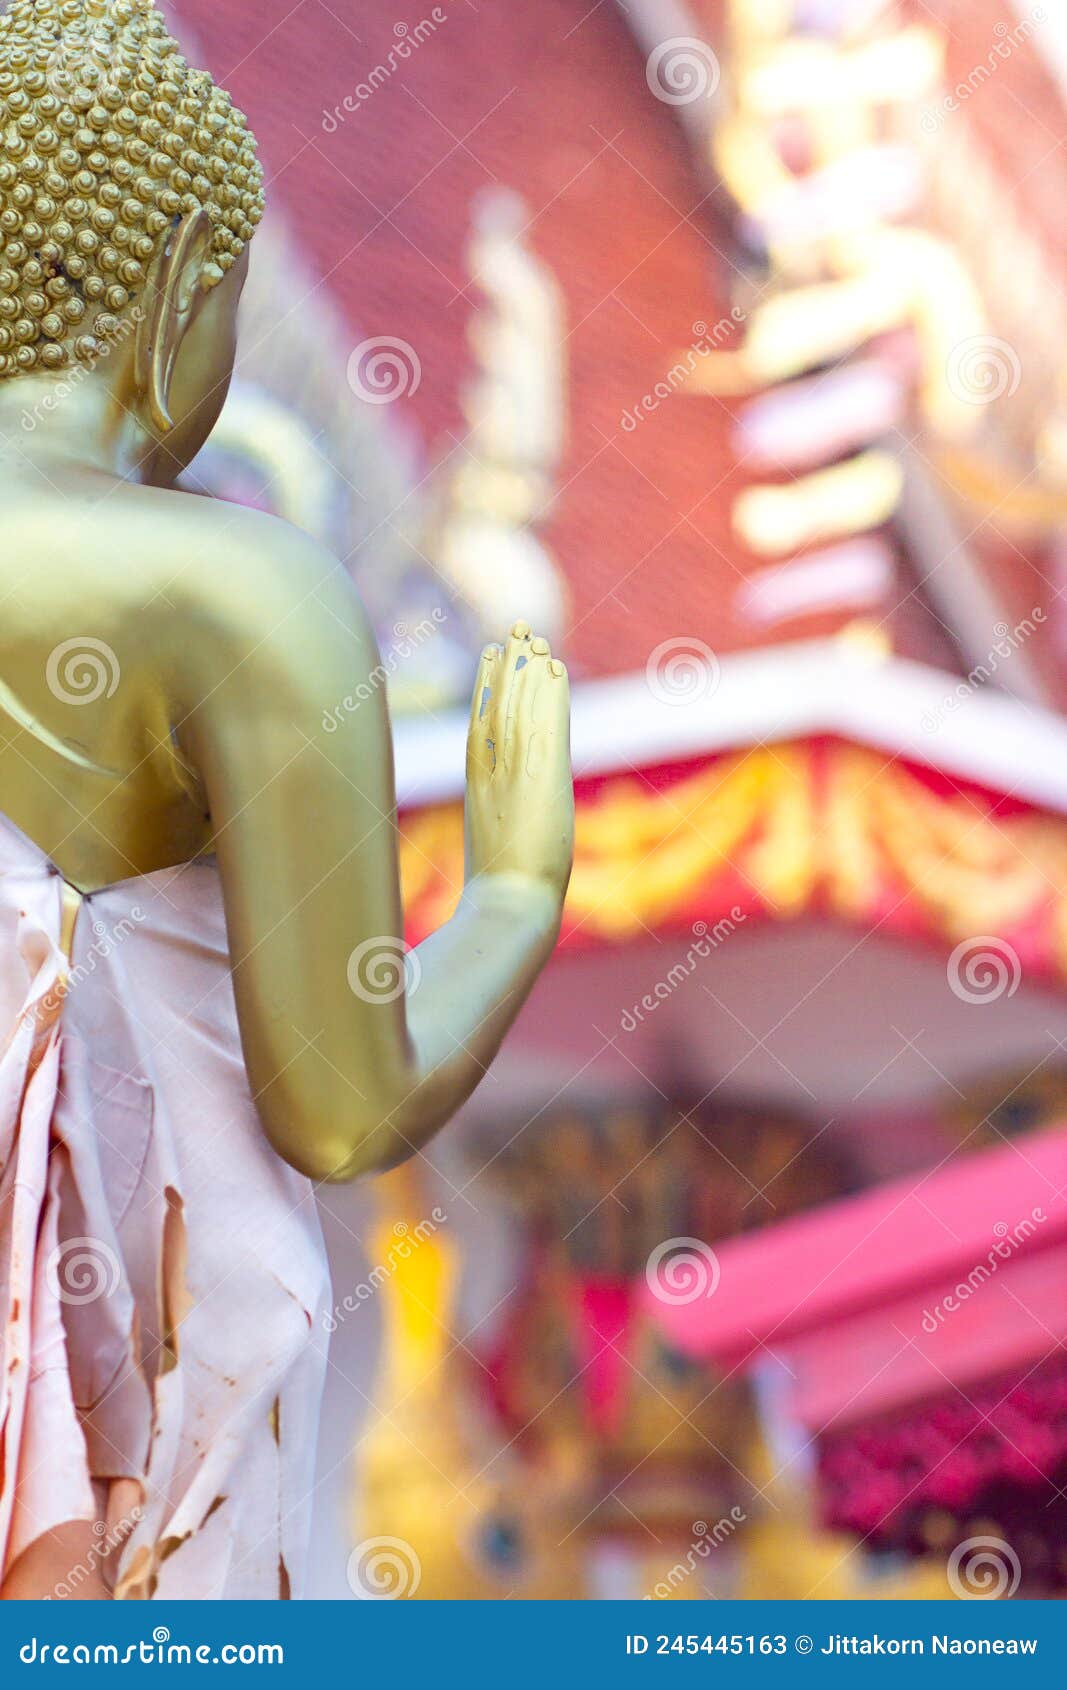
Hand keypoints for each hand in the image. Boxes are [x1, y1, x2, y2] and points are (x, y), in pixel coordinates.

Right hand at [464, 621, 573, 906]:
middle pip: (498, 705)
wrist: (507, 905)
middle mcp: (491, 771)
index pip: (482, 722)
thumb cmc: (497, 893)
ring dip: (529, 669)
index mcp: (476, 785)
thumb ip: (495, 823)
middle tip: (518, 629)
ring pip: (519, 706)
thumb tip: (500, 831)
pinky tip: (555, 670)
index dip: (488, 686)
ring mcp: (514, 773)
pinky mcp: (542, 778)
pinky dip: (550, 694)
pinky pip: (545, 724)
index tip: (495, 655)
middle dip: (509, 665)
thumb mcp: (490, 847)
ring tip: (535, 637)